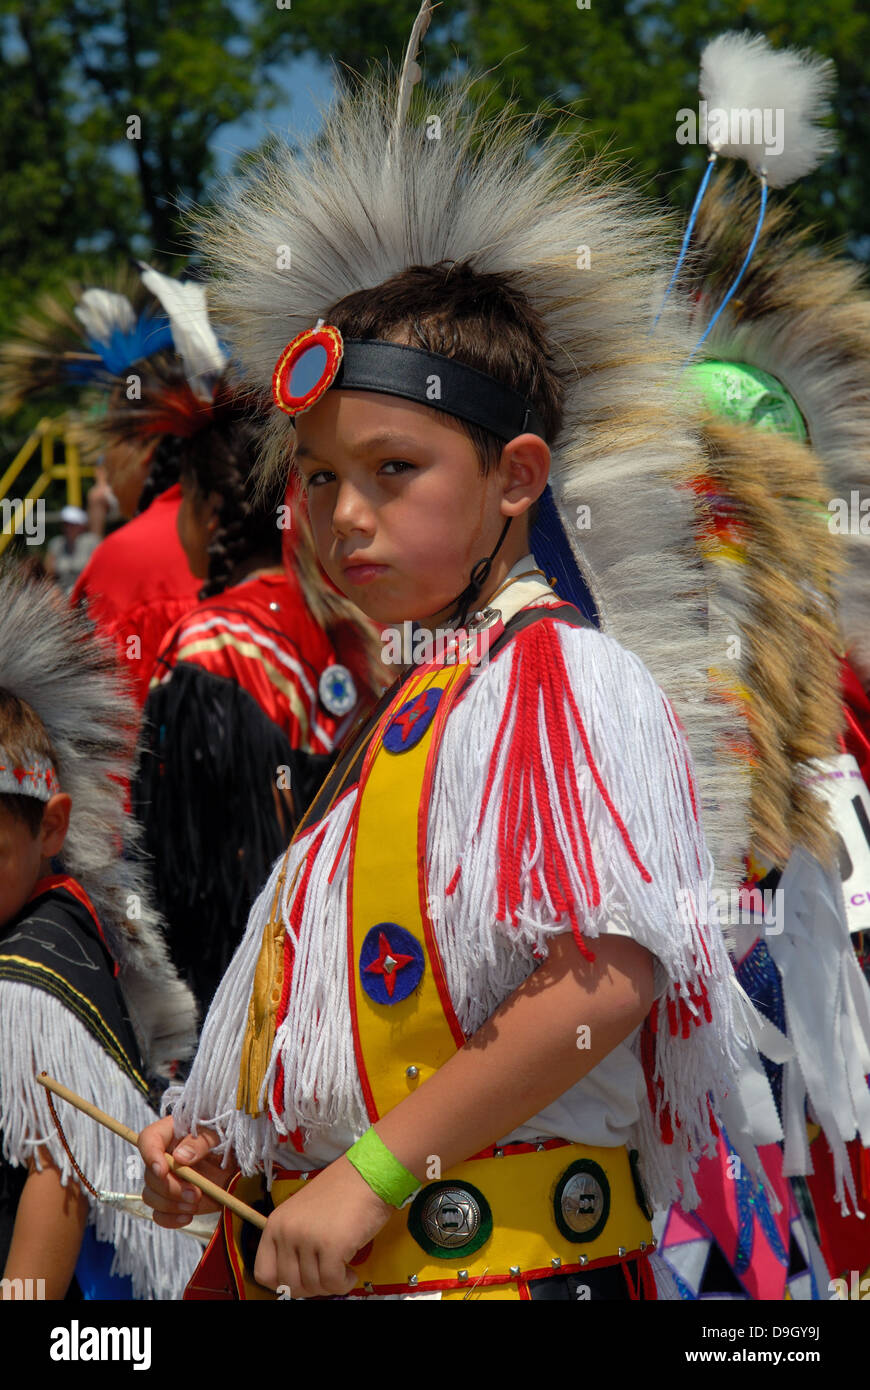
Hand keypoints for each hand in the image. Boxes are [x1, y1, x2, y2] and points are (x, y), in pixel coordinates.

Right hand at [138, 1115, 229, 1228]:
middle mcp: (163, 1157)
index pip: (148, 1140)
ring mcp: (166, 1180)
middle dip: (171, 1188)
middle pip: (150, 1175)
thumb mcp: (218, 1134)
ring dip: (172, 1205)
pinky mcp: (172, 1200)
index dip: (150, 1156)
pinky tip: (187, 1217)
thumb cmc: (228, 1140)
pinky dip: (170, 1219)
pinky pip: (159, 1214)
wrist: (239, 1163)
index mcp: (171, 1133)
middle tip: (195, 1194)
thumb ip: (200, 1142)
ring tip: (195, 1203)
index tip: (163, 1171)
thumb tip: (180, 1157)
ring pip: (151, 1197)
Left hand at [254, 1155, 391, 1297]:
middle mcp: (287, 1231)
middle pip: (289, 1285)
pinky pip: (333, 1283)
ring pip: (313, 1286)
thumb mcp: (304, 1216)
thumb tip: (294, 1284)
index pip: (264, 1273)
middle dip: (311, 1287)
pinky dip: (344, 1283)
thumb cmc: (340, 1195)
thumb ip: (293, 1244)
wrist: (367, 1174)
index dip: (283, 1284)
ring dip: (331, 1284)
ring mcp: (308, 1238)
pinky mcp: (332, 1246)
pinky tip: (351, 1271)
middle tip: (328, 1275)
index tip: (302, 1279)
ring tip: (343, 1268)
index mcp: (275, 1224)